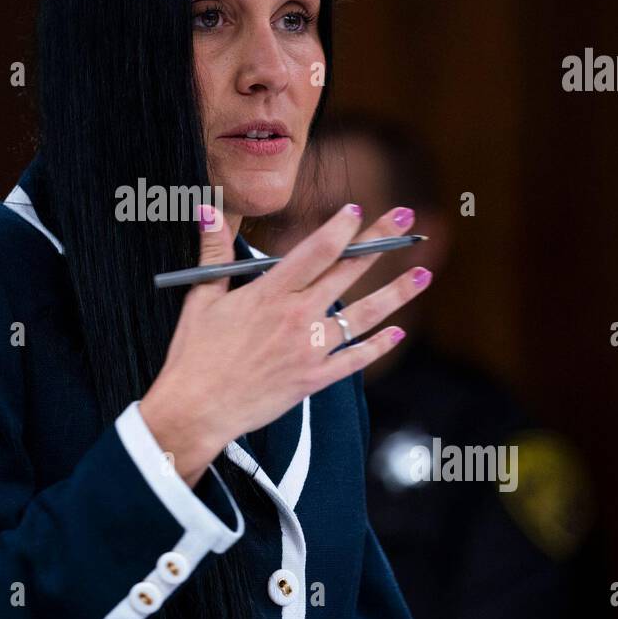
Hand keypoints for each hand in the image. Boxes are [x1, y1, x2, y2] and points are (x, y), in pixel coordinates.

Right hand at [139, 202, 431, 485]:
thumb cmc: (195, 354)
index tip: (356, 209)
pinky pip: (354, 360)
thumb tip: (209, 209)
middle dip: (380, 242)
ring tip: (422, 275)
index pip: (316, 250)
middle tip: (406, 220)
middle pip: (347, 272)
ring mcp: (309, 349)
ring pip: (363, 315)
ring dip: (396, 294)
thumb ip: (213, 251)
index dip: (341, 227)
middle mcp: (297, 317)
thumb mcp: (201, 297)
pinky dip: (377, 347)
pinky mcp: (313, 379)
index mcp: (270, 293)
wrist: (198, 409)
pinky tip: (397, 333)